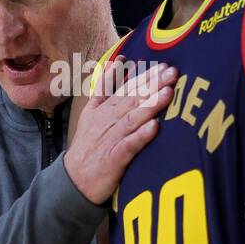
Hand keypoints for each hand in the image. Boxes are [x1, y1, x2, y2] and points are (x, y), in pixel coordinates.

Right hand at [64, 57, 176, 204]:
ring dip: (151, 105)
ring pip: (132, 118)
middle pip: (132, 99)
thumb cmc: (88, 147)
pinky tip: (154, 127)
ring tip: (168, 93)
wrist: (73, 180)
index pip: (126, 88)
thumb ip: (103, 89)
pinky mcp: (113, 159)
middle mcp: (107, 120)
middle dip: (153, 84)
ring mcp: (110, 139)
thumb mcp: (90, 113)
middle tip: (171, 72)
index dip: (144, 76)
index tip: (162, 65)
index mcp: (103, 109)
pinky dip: (141, 136)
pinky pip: (129, 145)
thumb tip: (116, 63)